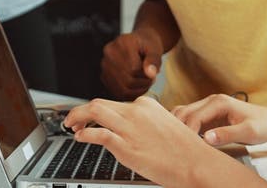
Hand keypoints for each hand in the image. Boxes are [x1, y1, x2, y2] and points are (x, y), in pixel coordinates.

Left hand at [63, 96, 217, 186]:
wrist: (196, 163)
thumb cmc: (185, 151)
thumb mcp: (165, 127)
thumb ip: (146, 124)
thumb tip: (128, 130)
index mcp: (146, 105)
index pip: (114, 103)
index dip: (98, 111)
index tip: (91, 118)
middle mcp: (137, 111)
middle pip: (99, 103)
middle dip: (81, 111)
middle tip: (72, 120)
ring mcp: (130, 127)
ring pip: (95, 111)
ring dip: (77, 116)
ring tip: (70, 125)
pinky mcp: (126, 145)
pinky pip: (98, 134)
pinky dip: (85, 134)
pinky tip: (80, 137)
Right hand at [100, 29, 162, 99]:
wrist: (139, 43)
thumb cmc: (148, 46)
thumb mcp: (155, 49)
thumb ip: (154, 60)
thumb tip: (151, 74)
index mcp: (121, 42)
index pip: (134, 69)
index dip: (147, 75)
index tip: (154, 71)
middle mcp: (109, 53)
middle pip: (127, 80)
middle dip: (143, 83)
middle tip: (151, 79)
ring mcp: (104, 65)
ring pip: (122, 89)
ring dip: (138, 90)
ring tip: (145, 82)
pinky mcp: (104, 76)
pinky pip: (118, 93)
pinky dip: (131, 94)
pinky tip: (138, 86)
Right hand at [172, 94, 266, 146]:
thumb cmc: (262, 125)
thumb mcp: (248, 132)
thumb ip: (227, 135)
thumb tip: (207, 138)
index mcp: (218, 103)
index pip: (193, 117)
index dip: (187, 132)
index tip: (185, 148)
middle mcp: (211, 101)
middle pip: (183, 112)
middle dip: (177, 128)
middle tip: (175, 146)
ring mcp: (209, 107)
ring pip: (184, 114)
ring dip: (179, 127)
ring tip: (177, 144)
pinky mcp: (209, 115)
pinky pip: (190, 119)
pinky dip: (184, 129)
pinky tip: (185, 141)